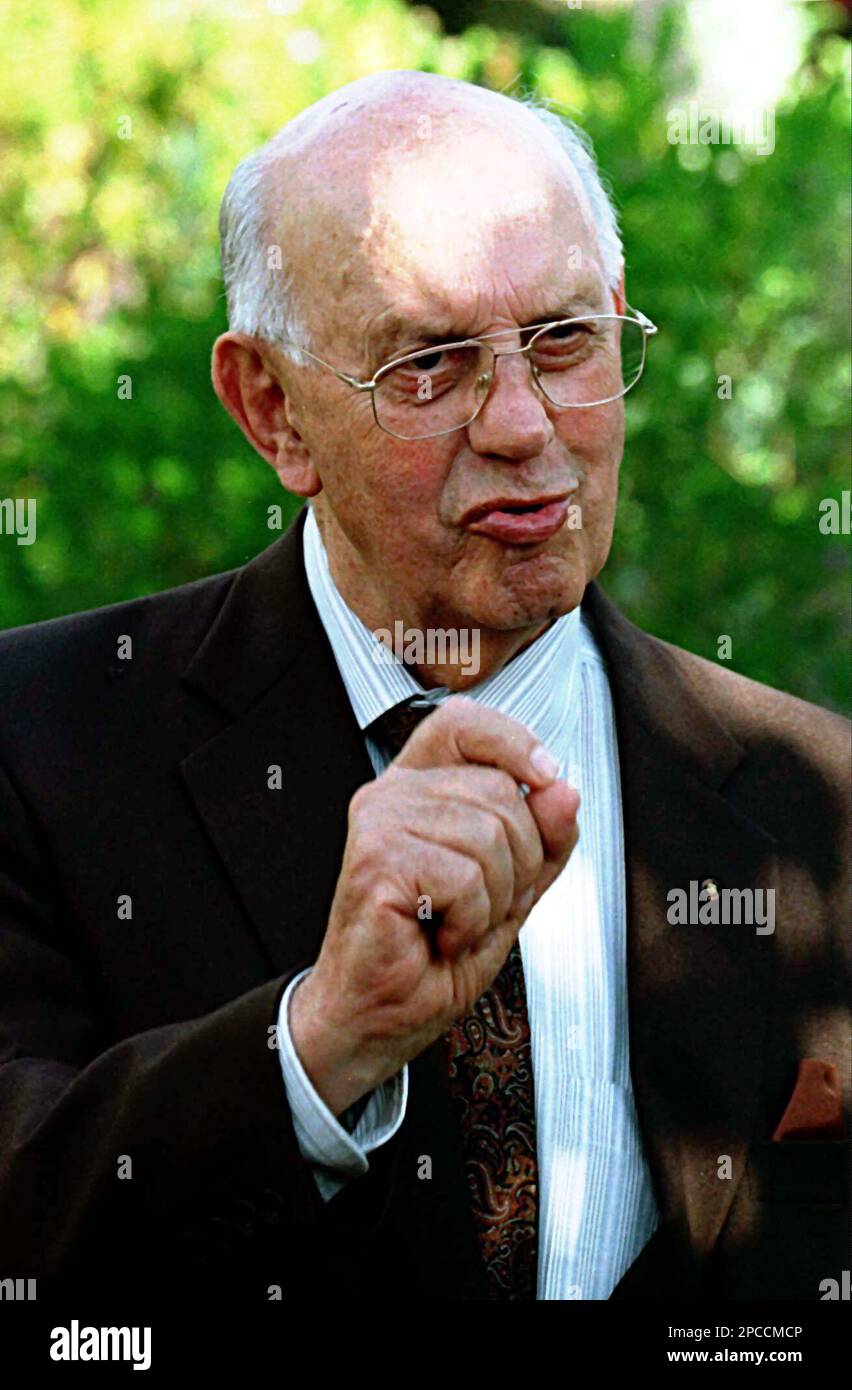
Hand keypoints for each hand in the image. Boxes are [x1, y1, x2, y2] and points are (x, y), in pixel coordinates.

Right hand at [289, 696, 578, 1114]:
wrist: (377, 1018)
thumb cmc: (428, 958)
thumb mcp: (509, 891)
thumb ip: (543, 840)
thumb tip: (564, 791)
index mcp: (419, 789)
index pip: (465, 724)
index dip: (514, 742)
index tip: (545, 779)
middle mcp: (392, 795)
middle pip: (499, 790)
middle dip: (519, 861)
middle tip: (481, 904)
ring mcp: (379, 822)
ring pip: (489, 835)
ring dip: (492, 899)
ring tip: (456, 922)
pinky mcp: (376, 859)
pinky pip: (465, 876)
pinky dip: (469, 919)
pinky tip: (438, 934)